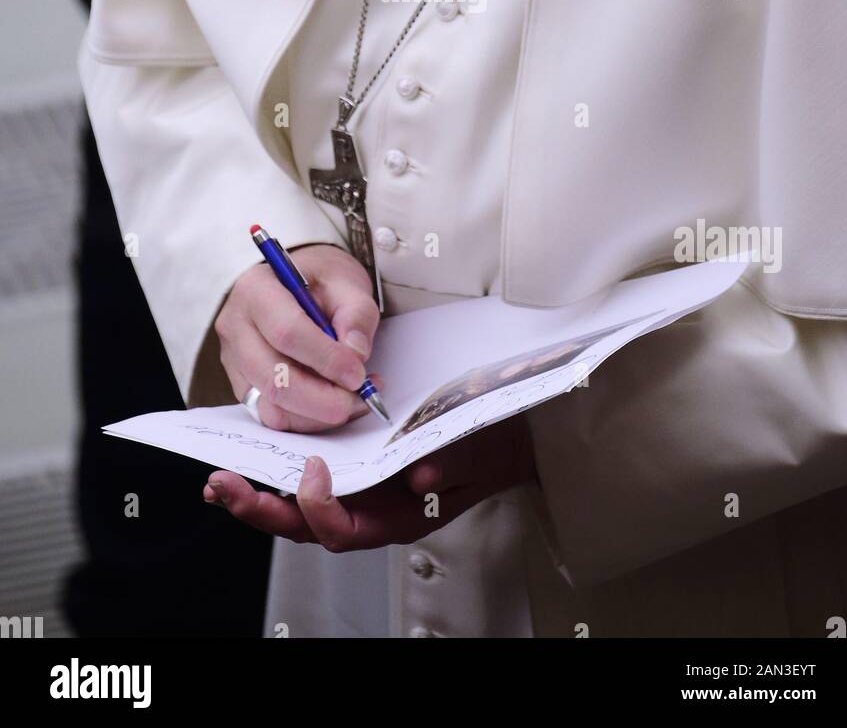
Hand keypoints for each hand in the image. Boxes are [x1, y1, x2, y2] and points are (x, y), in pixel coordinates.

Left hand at [202, 415, 537, 550]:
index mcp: (396, 518)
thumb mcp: (477, 452)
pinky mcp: (353, 469)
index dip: (320, 509)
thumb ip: (450, 465)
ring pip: (297, 510)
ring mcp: (359, 494)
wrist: (503, 436)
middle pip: (304, 527)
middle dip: (260, 509)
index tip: (312, 470)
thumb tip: (420, 475)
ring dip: (258, 495)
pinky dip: (277, 472)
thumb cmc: (488, 446)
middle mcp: (370, 512)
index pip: (344, 531)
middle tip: (224, 486)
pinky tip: (255, 457)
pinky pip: (308, 482)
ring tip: (221, 482)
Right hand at [214, 244, 380, 432]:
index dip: (326, 359)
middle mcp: (236, 326)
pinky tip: (333, 402)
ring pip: (271, 406)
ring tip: (353, 399)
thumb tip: (355, 354)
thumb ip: (356, 315)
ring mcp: (234, 360)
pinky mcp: (243, 386)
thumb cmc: (320, 282)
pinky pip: (273, 416)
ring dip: (318, 414)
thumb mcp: (346, 284)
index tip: (358, 374)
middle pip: (274, 379)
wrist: (297, 287)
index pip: (287, 332)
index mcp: (256, 289)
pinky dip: (308, 419)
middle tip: (361, 397)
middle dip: (323, 399)